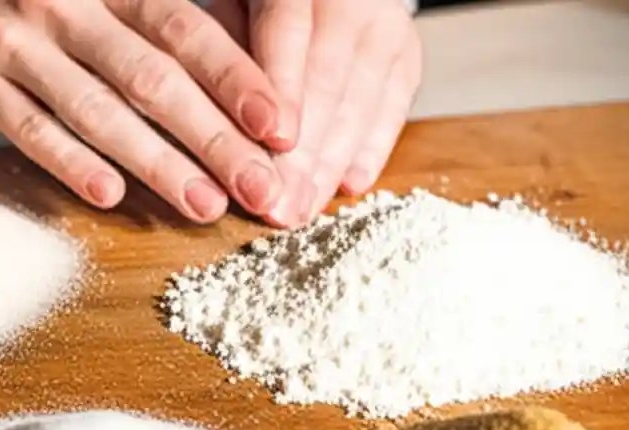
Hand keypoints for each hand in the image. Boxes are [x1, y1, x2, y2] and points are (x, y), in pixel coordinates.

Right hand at [0, 0, 301, 223]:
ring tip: (205, 205)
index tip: (283, 128)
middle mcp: (65, 7)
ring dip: (158, 162)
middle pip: (153, 77)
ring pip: (98, 111)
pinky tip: (111, 195)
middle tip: (262, 186)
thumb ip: (152, 23)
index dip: (238, 80)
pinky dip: (71, 163)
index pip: (186, 30)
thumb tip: (239, 71)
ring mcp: (17, 46)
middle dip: (215, 137)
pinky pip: (31, 130)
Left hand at [210, 0, 421, 224]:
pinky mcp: (406, 53)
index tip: (275, 141)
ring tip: (301, 211)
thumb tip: (222, 134)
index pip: (286, 34)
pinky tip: (349, 186)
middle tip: (277, 207)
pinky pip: (392, 107)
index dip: (283, 90)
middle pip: (325, 81)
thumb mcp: (228, 16)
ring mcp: (385, 25)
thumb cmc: (254, 7)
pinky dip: (371, 150)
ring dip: (329, 164)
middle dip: (301, 154)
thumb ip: (224, 58)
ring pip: (359, 101)